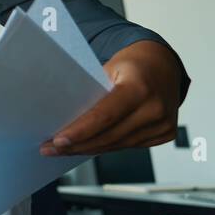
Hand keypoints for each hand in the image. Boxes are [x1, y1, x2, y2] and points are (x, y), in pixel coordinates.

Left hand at [40, 40, 182, 156]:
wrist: (162, 65)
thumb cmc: (130, 65)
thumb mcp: (108, 68)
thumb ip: (91, 91)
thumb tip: (62, 114)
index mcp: (139, 87)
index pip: (105, 116)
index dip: (80, 131)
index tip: (57, 141)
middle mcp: (155, 108)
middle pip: (109, 136)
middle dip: (76, 145)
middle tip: (50, 148)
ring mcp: (163, 124)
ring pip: (117, 145)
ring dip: (88, 149)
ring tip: (62, 150)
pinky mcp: (165, 134)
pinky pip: (128, 145)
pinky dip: (106, 146)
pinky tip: (87, 146)